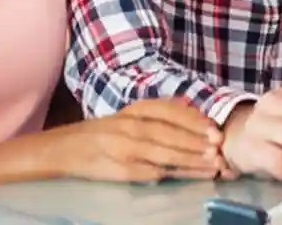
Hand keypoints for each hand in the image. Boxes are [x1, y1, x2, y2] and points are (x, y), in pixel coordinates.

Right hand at [40, 99, 224, 182]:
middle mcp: (130, 126)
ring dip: (190, 160)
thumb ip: (159, 110)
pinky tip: (188, 176)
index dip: (192, 121)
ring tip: (213, 165)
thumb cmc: (102, 132)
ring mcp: (124, 149)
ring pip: (163, 154)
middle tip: (219, 148)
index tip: (213, 129)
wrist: (62, 149)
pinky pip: (150, 173)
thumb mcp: (129, 114)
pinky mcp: (120, 170)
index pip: (168, 112)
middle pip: (168, 134)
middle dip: (196, 142)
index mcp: (135, 111)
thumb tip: (189, 105)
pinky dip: (171, 174)